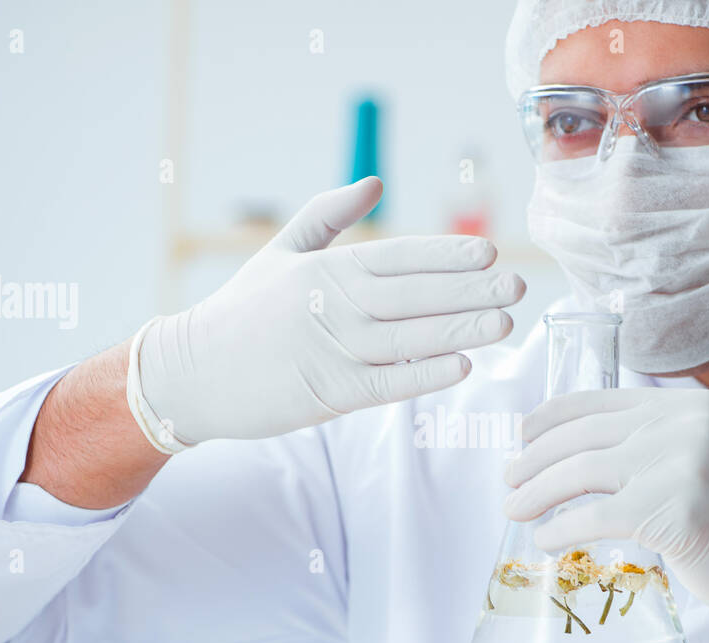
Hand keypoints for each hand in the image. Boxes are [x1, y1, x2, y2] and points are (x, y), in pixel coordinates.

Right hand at [136, 177, 524, 443]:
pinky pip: (386, 384)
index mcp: (326, 269)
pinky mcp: (327, 394)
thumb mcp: (281, 253)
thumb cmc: (241, 313)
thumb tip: (375, 182)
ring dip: (458, 330)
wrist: (192, 374)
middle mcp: (332, 306)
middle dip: (468, 290)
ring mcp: (331, 351)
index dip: (446, 255)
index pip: (398, 257)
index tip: (490, 253)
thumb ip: (328, 216)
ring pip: (407, 339)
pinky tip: (461, 367)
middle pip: (413, 296)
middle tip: (516, 286)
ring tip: (502, 322)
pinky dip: (423, 375)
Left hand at [502, 388, 708, 642]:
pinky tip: (545, 539)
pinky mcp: (674, 511)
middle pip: (582, 437)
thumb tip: (570, 454)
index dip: (550, 418)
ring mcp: (680, 464)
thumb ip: (650, 445)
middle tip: (507, 480)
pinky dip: (560, 529)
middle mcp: (682, 424)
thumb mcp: (699, 460)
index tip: (521, 435)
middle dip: (533, 460)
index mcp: (686, 405)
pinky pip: (594, 517)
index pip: (599, 401)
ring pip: (580, 473)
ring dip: (535, 493)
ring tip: (514, 510)